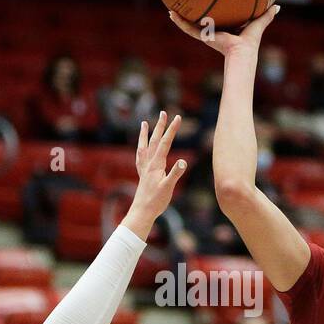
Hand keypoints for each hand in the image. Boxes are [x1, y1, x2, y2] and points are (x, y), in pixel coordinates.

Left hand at [121, 110, 186, 238]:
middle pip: (155, 140)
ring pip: (144, 146)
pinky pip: (140, 157)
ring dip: (145, 134)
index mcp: (156, 164)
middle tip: (164, 112)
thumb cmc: (156, 201)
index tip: (178, 117)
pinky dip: (140, 148)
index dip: (172, 130)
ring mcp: (144, 168)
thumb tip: (184, 162)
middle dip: (160, 126)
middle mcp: (149, 163)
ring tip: (144, 123)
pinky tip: (141, 147)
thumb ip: (175, 174)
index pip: (166, 143)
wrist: (142, 211)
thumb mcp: (168, 188)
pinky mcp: (142, 174)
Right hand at [169, 4, 279, 57]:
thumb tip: (277, 5)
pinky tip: (171, 13)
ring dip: (181, 17)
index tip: (209, 3)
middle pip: (202, 20)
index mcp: (226, 29)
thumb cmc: (250, 41)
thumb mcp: (258, 23)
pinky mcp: (203, 37)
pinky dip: (179, 22)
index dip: (214, 11)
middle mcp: (215, 32)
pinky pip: (188, 28)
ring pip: (191, 24)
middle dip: (194, 12)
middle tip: (186, 2)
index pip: (219, 18)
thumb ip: (266, 15)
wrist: (241, 52)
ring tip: (171, 7)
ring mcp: (207, 35)